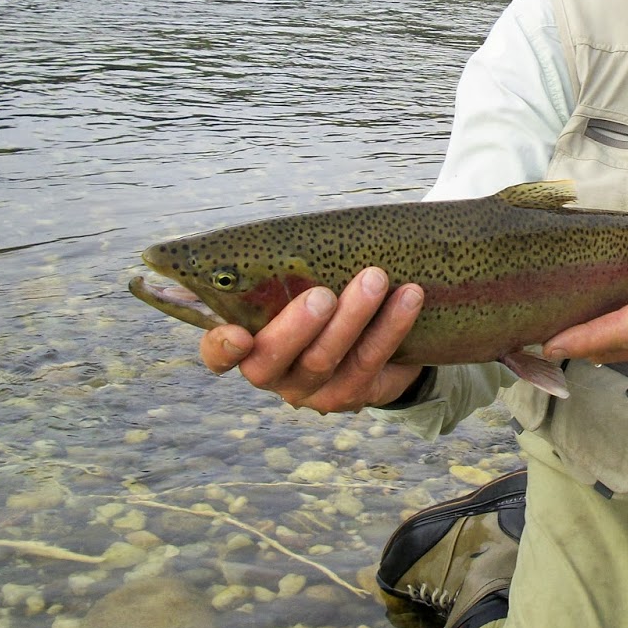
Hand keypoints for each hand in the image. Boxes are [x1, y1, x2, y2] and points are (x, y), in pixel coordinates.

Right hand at [198, 266, 425, 412]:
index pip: (218, 354)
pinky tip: (409, 297)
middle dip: (298, 326)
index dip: (222, 348)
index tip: (238, 335)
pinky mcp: (351, 395)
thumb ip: (289, 270)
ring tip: (376, 278)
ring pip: (326, 360)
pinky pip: (371, 361)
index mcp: (247, 344)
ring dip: (353, 316)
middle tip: (323, 295)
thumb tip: (300, 232)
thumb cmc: (325, 297)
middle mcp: (274, 374)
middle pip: (273, 359)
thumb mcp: (300, 285)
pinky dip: (391, 326)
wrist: (375, 341)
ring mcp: (311, 390)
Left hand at [542, 225, 627, 377]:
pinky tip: (605, 320)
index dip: (584, 338)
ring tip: (559, 320)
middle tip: (532, 330)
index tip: (549, 342)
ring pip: (626, 349)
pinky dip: (619, 338)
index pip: (624, 330)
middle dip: (573, 342)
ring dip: (595, 339)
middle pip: (613, 346)